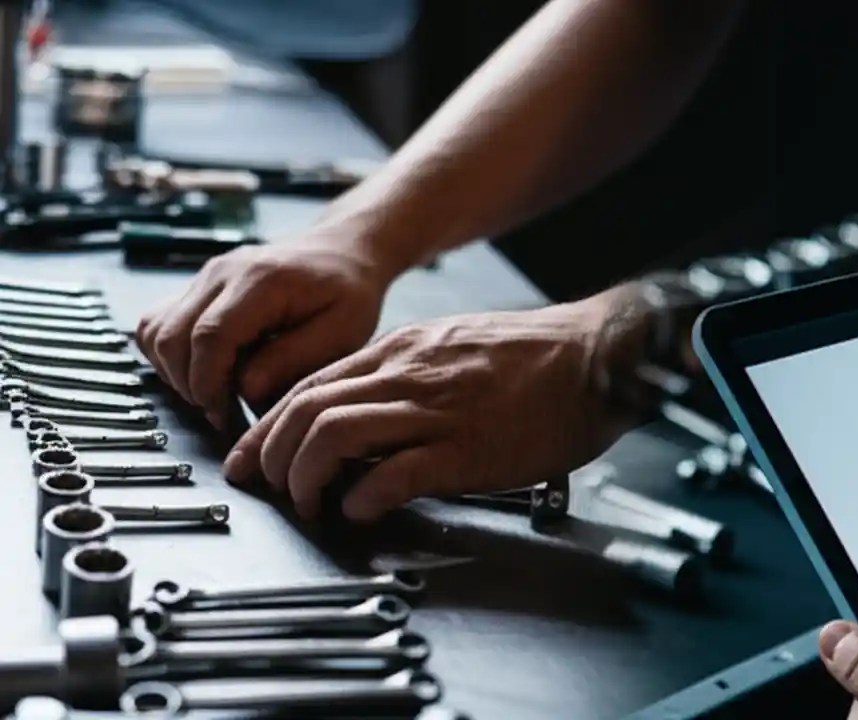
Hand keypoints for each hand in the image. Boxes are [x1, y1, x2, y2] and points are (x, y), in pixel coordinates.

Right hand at [136, 233, 396, 429]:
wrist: (341, 250)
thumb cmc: (348, 292)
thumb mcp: (343, 331)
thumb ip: (295, 359)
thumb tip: (246, 388)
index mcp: (261, 281)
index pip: (210, 336)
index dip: (210, 384)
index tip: (226, 416)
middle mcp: (222, 273)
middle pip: (173, 336)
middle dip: (191, 385)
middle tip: (223, 414)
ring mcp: (204, 277)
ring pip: (156, 331)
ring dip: (176, 373)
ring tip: (216, 394)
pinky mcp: (198, 287)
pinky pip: (158, 324)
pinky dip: (170, 356)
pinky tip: (205, 373)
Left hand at [223, 288, 645, 521]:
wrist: (595, 356)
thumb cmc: (535, 357)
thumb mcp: (454, 346)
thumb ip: (407, 374)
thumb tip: (364, 412)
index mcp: (403, 352)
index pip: (309, 385)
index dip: (268, 427)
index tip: (254, 457)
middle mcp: (409, 376)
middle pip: (307, 410)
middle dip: (272, 454)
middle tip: (270, 487)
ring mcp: (436, 411)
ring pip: (334, 436)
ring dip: (307, 477)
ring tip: (310, 504)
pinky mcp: (466, 449)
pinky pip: (394, 473)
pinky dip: (363, 497)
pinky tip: (361, 510)